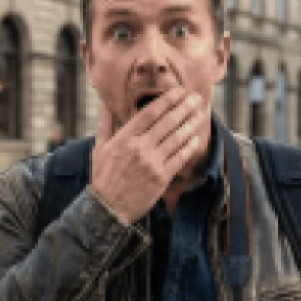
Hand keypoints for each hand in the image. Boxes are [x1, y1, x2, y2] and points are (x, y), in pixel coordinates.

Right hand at [90, 88, 207, 224]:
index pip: (150, 112)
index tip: (179, 91)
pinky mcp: (162, 177)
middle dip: (185, 108)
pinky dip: (189, 147)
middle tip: (197, 99)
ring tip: (201, 115)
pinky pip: (180, 158)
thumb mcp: (99, 148)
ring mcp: (152, 162)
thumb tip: (104, 102)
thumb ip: (106, 124)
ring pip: (177, 138)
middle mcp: (140, 147)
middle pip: (168, 122)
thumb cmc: (103, 178)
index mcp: (125, 138)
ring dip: (191, 124)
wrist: (108, 209)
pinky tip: (195, 139)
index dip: (167, 100)